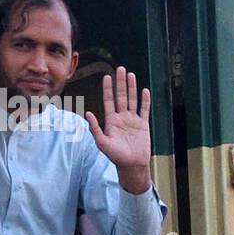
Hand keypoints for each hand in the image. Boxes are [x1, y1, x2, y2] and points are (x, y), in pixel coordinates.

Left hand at [87, 66, 151, 194]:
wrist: (132, 165)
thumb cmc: (116, 156)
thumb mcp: (102, 143)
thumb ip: (95, 128)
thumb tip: (88, 113)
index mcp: (111, 120)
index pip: (109, 100)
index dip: (108, 88)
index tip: (106, 76)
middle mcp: (122, 118)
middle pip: (121, 96)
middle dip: (120, 83)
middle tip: (120, 69)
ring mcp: (133, 120)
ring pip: (133, 100)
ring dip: (132, 88)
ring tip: (131, 75)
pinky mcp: (143, 125)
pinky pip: (144, 110)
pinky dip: (145, 101)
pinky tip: (145, 91)